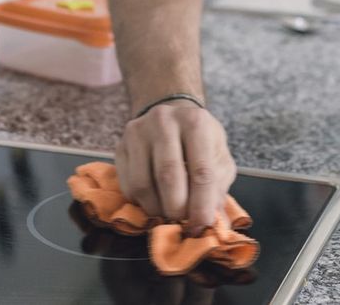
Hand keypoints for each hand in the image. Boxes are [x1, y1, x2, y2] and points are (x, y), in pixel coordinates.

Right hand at [114, 100, 236, 235]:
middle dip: (177, 209)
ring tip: (169, 213)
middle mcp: (164, 122)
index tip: (202, 225)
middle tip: (183, 222)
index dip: (201, 204)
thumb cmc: (199, 141)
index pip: (201, 171)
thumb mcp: (219, 156)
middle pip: (168, 176)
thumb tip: (213, 222)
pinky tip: (154, 200)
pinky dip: (141, 203)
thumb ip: (218, 187)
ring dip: (157, 209)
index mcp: (196, 122)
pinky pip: (127, 186)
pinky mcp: (120, 146)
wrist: (170, 115)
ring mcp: (138, 132)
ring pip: (143, 184)